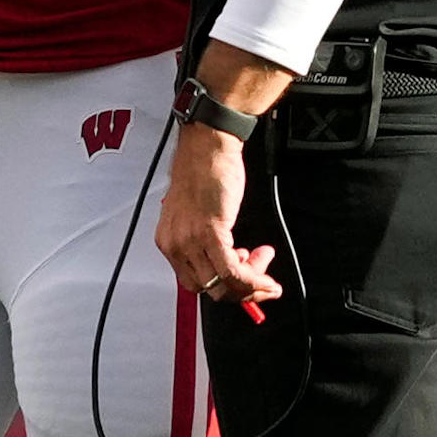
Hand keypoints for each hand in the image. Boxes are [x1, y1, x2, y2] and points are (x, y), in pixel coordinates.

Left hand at [156, 122, 280, 316]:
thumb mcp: (198, 214)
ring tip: (267, 271)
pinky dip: (253, 278)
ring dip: (251, 284)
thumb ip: (207, 241)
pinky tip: (266, 273)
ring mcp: (190, 241)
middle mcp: (175, 245)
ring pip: (223, 285)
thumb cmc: (203, 171)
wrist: (207, 146)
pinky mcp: (210, 232)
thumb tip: (232, 263)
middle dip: (239, 289)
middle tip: (260, 277)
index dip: (222, 287)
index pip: (194, 283)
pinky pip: (232, 271)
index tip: (242, 281)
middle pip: (208, 289)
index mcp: (168, 242)